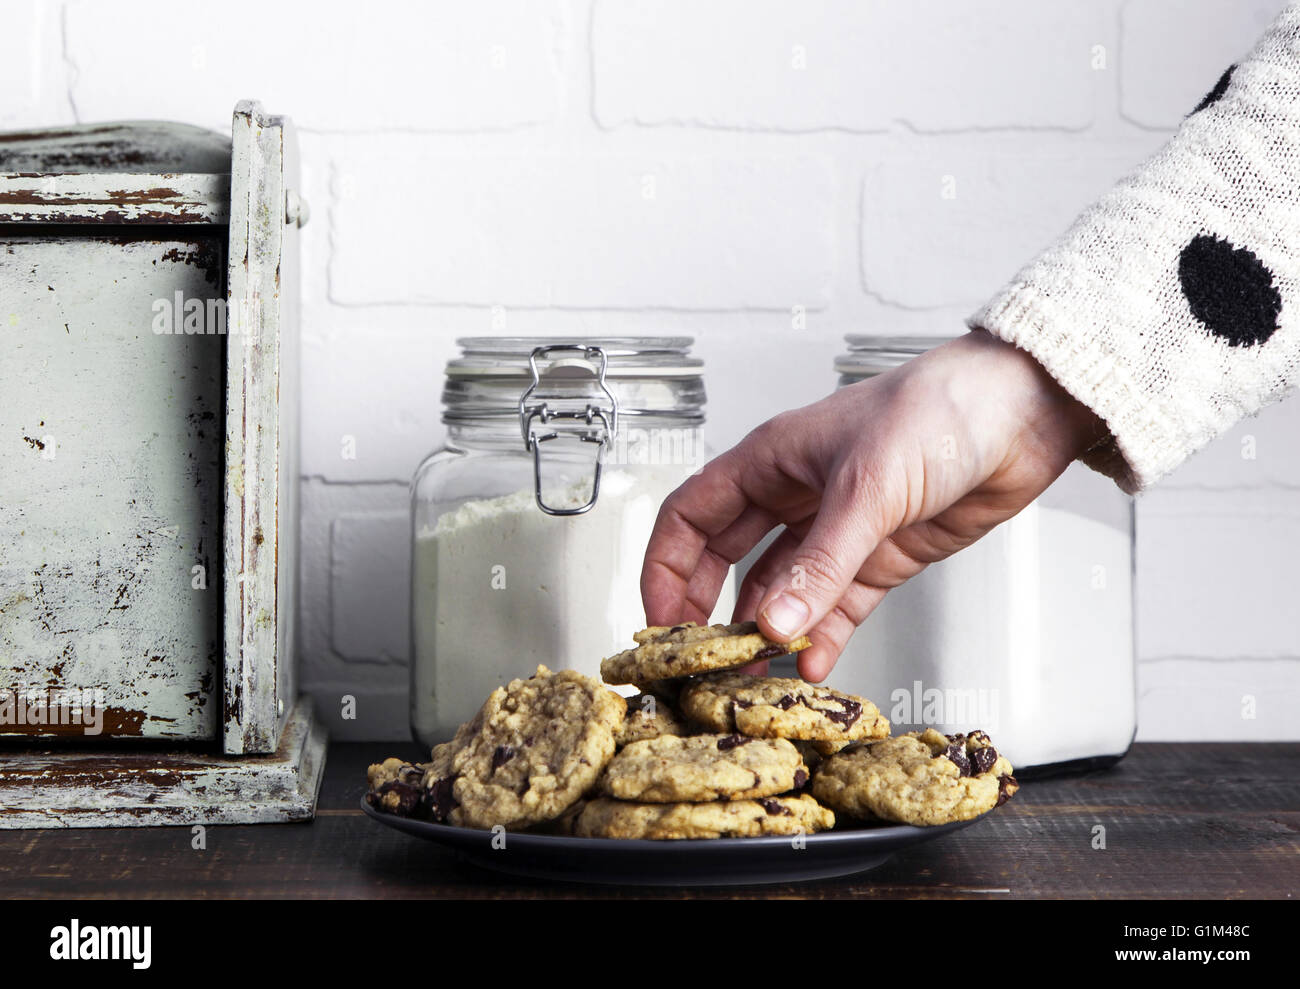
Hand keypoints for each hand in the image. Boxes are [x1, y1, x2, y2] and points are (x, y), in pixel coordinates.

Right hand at [640, 329, 1104, 680]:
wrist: (1023, 415)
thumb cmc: (940, 409)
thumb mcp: (868, 487)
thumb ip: (820, 562)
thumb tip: (773, 624)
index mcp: (770, 460)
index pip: (690, 516)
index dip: (666, 568)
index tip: (660, 621)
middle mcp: (795, 496)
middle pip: (725, 561)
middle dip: (707, 612)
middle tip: (697, 661)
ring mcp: (836, 533)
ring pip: (780, 593)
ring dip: (766, 635)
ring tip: (753, 678)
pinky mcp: (879, 560)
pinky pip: (834, 608)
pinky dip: (820, 639)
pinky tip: (811, 665)